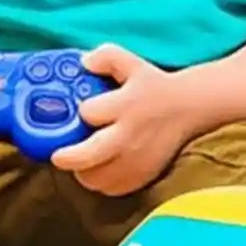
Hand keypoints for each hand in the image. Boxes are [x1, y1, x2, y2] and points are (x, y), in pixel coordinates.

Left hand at [51, 44, 190, 196]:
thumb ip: (104, 57)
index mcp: (125, 105)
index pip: (89, 113)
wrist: (188, 109)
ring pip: (96, 177)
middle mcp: (129, 135)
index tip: (81, 111)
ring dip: (83, 169)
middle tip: (57, 155)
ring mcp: (136, 159)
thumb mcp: (131, 62)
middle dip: (67, 157)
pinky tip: (100, 168)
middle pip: (89, 155)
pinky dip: (101, 181)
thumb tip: (82, 63)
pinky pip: (112, 188)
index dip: (81, 112)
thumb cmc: (154, 86)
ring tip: (82, 159)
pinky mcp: (143, 176)